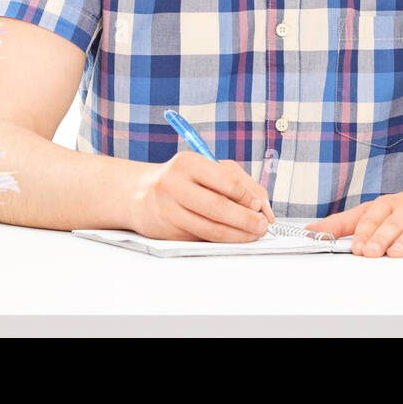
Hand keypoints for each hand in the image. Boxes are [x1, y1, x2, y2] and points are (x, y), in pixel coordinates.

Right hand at [129, 153, 274, 242]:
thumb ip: (237, 181)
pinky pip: (203, 239)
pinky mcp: (168, 232)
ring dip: (238, 235)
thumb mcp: (206, 168)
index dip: (248, 196)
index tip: (260, 205)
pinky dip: (223, 240)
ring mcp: (169, 210)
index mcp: (188, 163)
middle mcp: (174, 185)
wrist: (140, 195)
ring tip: (253, 234)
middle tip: (262, 226)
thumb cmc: (181, 179)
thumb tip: (261, 205)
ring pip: (211, 229)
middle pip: (219, 208)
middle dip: (247, 220)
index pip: (226, 181)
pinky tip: (234, 237)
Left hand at [306, 176, 402, 256]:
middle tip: (370, 252)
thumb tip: (312, 232)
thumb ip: (346, 223)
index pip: (373, 215)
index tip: (355, 247)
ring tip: (395, 253)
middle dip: (381, 237)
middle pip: (395, 222)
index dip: (364, 231)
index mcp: (390, 204)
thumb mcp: (380, 210)